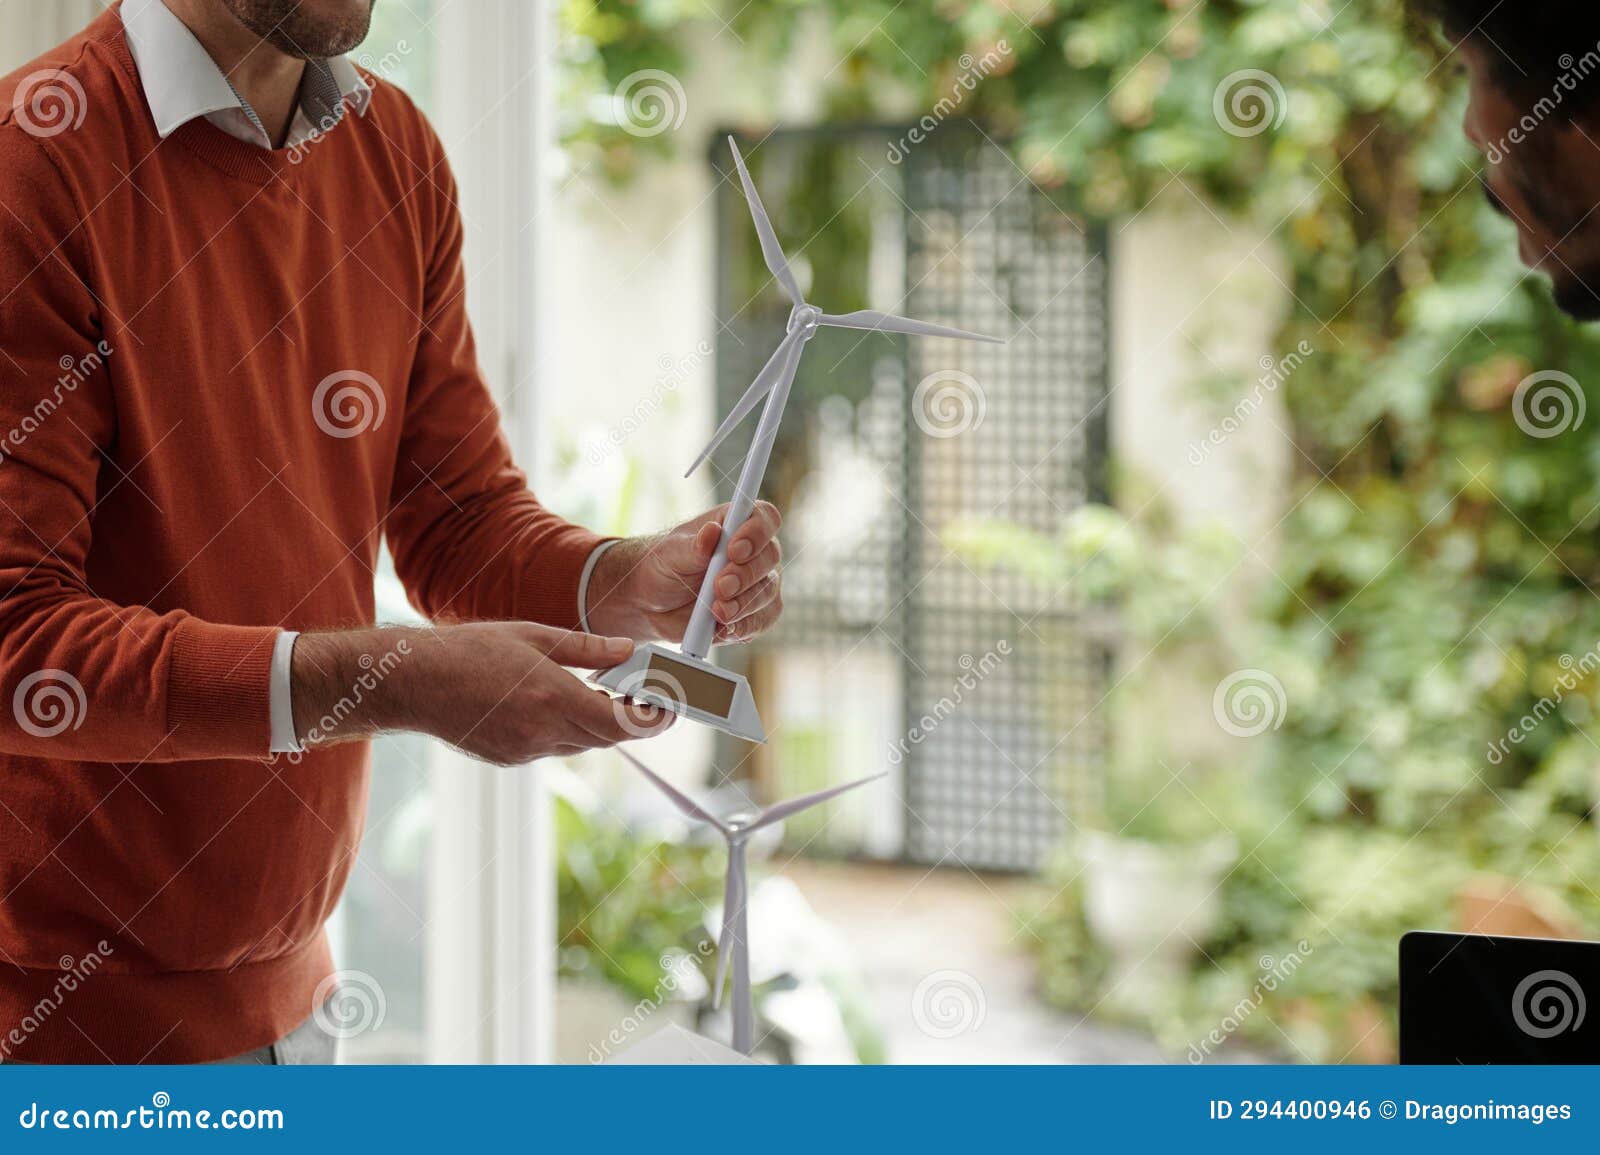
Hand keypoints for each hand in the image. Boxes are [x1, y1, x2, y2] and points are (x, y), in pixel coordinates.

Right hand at [290, 622, 672, 764]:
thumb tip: (630, 651)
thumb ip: (590, 650)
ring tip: (604, 692)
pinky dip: (565, 728)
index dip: (654, 720)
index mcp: (555, 700)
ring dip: (597, 723)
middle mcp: (544, 734)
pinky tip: (556, 702)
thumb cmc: (471, 650)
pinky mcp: (509, 758)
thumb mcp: (537, 637)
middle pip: (607, 737)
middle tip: (646, 696)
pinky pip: (552, 746)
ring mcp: (525, 752)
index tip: (669, 708)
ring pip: (580, 743)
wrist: (413, 681)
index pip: (624, 725)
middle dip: (630, 720)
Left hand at [584, 502, 783, 644]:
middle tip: (719, 587)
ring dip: (743, 604)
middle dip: (745, 575)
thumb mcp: (672, 552)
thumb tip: (712, 531)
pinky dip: (744, 626)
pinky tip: (724, 629)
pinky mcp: (756, 613)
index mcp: (738, 524)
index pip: (765, 519)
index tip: (733, 550)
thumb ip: (694, 545)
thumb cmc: (666, 566)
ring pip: (768, 592)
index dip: (756, 533)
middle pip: (770, 557)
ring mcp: (759, 583)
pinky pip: (761, 621)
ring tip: (716, 612)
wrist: (655, 603)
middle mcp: (756, 552)